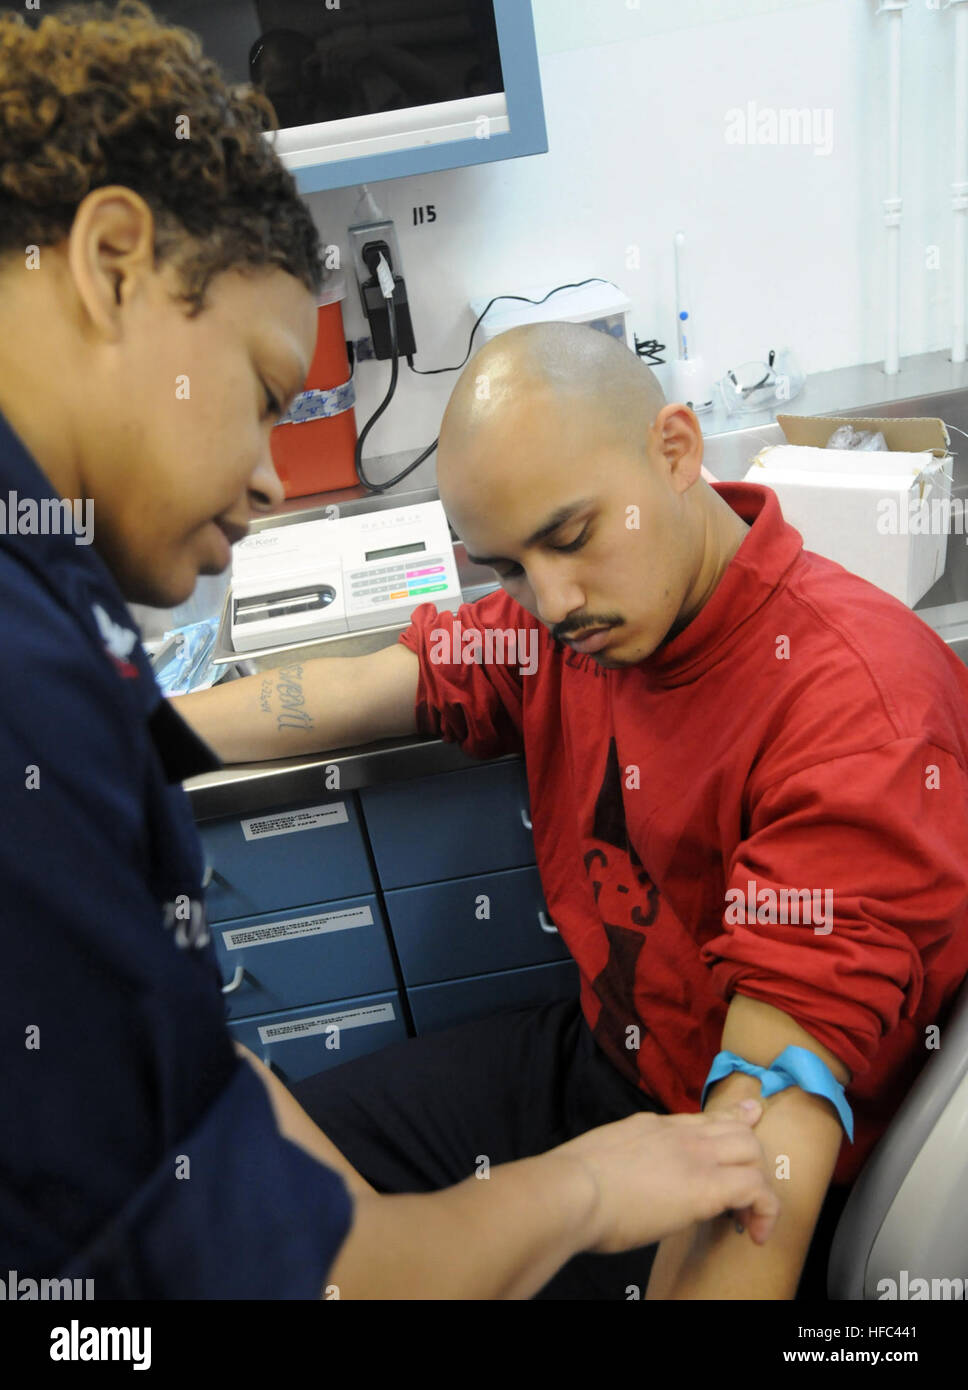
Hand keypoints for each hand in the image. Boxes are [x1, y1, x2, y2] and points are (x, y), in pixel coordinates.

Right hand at [552, 1101, 779, 1253]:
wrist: (571, 1190)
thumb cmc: (572, 1183)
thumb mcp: (604, 1156)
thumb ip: (625, 1158)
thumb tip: (623, 1177)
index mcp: (653, 1127)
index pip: (704, 1118)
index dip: (732, 1120)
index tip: (749, 1117)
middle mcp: (680, 1134)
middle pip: (738, 1130)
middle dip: (749, 1160)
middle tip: (743, 1199)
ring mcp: (695, 1155)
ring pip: (753, 1151)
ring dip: (759, 1184)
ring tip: (748, 1219)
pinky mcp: (707, 1187)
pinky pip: (756, 1188)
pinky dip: (765, 1211)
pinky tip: (755, 1233)